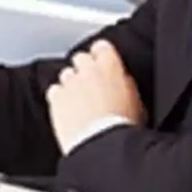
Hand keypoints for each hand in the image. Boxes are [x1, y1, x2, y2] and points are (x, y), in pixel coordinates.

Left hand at [46, 40, 145, 154]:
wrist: (102, 145)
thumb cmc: (123, 127)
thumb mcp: (136, 102)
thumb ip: (126, 84)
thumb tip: (122, 80)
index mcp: (110, 66)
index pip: (102, 47)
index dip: (102, 56)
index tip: (103, 64)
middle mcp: (88, 70)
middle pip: (81, 58)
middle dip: (84, 70)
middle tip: (91, 87)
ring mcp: (69, 83)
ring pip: (66, 74)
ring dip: (71, 85)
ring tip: (80, 103)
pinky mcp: (56, 98)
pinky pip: (54, 91)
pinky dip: (59, 98)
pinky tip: (68, 111)